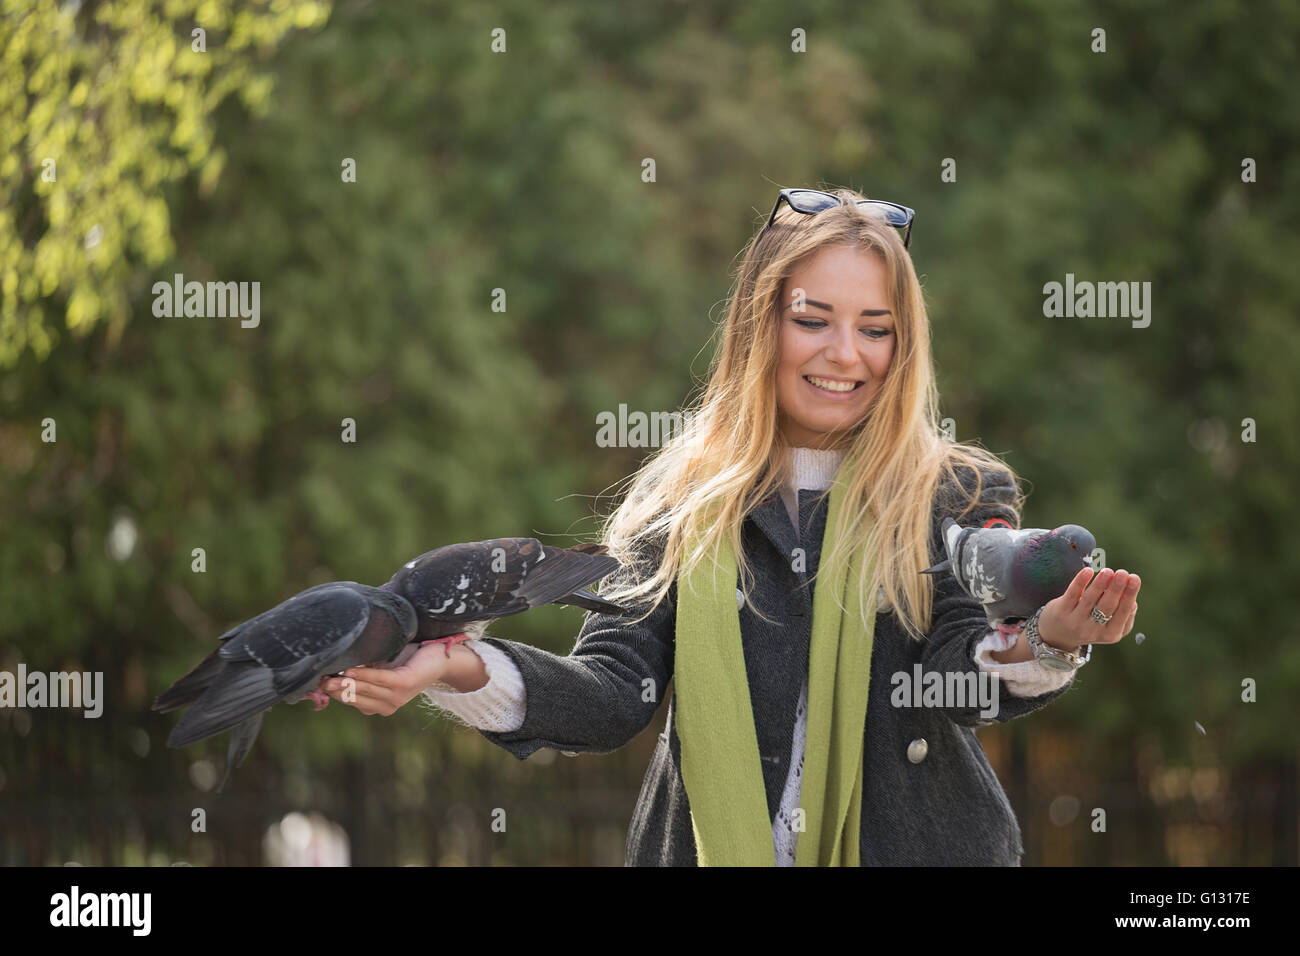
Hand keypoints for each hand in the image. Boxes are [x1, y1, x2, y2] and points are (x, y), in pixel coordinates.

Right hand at [320, 643, 452, 715]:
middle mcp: (385, 706)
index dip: (331, 692)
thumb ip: (359, 672)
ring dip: (345, 682)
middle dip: (334, 688)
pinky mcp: (403, 684)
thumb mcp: (377, 668)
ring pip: (363, 689)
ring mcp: (395, 697)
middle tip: (316, 678)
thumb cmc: (405, 660)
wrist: (437, 657)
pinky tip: (350, 670)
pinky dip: (364, 674)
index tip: (314, 681)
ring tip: (329, 675)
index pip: (348, 700)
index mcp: (376, 705)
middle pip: (353, 697)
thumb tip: (328, 667)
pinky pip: (379, 679)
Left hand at [1037, 567, 1140, 652]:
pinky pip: (1072, 594)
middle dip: (1116, 589)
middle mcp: (1092, 631)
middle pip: (1107, 606)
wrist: (1058, 634)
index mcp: (1110, 634)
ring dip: (1100, 584)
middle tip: (1123, 573)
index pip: (1122, 613)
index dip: (1129, 595)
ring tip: (1108, 571)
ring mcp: (1075, 622)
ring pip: (1090, 600)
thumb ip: (1124, 617)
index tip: (1135, 578)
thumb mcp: (1110, 627)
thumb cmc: (1091, 625)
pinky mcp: (1061, 612)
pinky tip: (1088, 571)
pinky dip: (1080, 582)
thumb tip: (1133, 603)